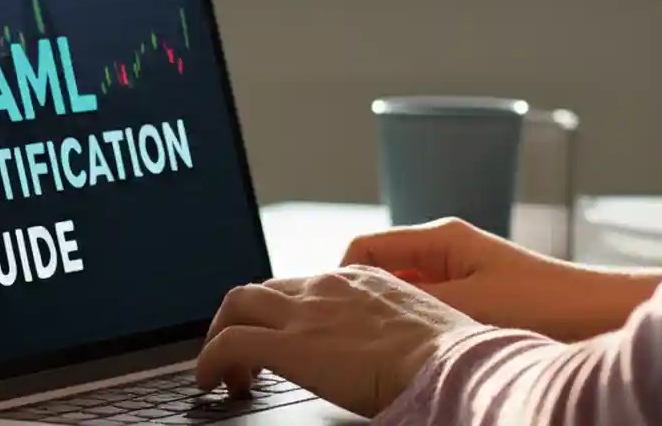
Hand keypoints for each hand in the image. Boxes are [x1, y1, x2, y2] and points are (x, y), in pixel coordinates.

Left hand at [195, 265, 478, 416]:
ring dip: (222, 336)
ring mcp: (306, 312)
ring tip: (222, 370)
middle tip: (241, 356)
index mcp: (361, 278)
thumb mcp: (423, 328)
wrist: (451, 363)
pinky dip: (210, 360)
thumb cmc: (451, 357)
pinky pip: (229, 344)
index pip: (304, 284)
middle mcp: (327, 285)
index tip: (281, 337)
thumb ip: (396, 332)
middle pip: (264, 288)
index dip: (284, 312)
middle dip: (245, 318)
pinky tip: (210, 383)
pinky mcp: (288, 345)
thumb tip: (397, 357)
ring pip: (238, 305)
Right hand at [342, 217, 661, 340]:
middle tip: (349, 335)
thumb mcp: (465, 305)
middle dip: (361, 298)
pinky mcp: (477, 295)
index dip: (339, 277)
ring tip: (384, 346)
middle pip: (380, 268)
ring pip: (402, 291)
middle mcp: (447, 248)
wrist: (601, 314)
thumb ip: (412, 302)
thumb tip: (363, 303)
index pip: (363, 247)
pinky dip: (416, 325)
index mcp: (440, 237)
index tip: (331, 311)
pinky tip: (421, 349)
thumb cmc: (542, 303)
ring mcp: (462, 270)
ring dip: (391, 315)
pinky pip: (428, 306)